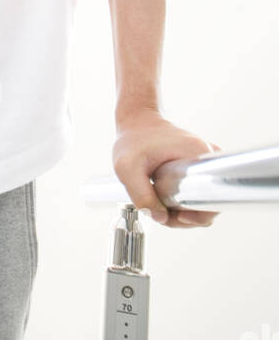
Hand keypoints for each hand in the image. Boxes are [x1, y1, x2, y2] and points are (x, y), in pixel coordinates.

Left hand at [113, 110, 221, 227]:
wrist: (135, 121)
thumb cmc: (132, 140)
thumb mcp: (127, 167)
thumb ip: (141, 195)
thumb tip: (162, 219)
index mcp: (197, 154)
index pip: (212, 197)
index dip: (197, 215)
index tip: (178, 215)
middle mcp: (206, 156)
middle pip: (208, 201)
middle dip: (186, 215)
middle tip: (161, 212)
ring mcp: (203, 161)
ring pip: (202, 198)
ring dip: (183, 209)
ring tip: (159, 205)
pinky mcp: (196, 165)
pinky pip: (197, 190)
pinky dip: (182, 200)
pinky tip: (164, 199)